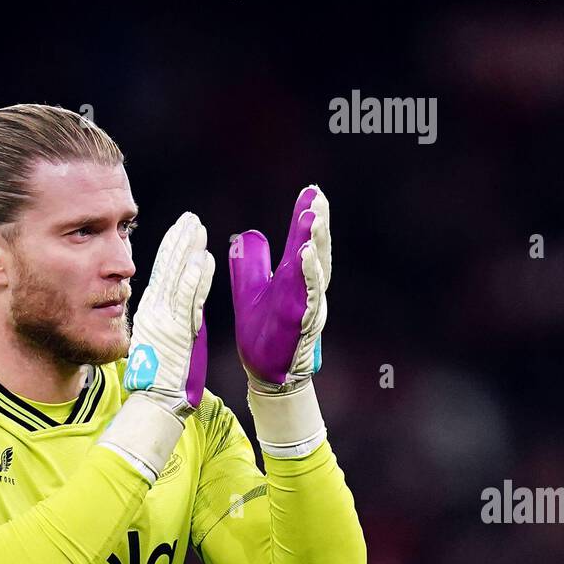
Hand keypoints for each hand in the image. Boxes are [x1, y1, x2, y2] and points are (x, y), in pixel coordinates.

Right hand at [123, 211, 214, 418]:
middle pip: (167, 268)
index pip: (161, 273)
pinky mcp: (178, 331)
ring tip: (198, 229)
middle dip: (179, 241)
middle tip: (191, 218)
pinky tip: (201, 260)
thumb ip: (168, 322)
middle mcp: (155, 311)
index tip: (181, 229)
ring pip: (177, 278)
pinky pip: (187, 300)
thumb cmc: (161, 377)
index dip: (172, 249)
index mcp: (151, 312)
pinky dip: (194, 279)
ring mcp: (165, 320)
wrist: (156, 400)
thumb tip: (175, 310)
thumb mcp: (161, 342)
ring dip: (188, 251)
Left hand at [229, 185, 330, 390]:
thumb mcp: (251, 291)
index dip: (306, 217)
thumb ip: (250, 265)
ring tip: (313, 218)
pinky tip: (305, 255)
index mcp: (293, 279)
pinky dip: (309, 276)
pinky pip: (309, 298)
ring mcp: (307, 307)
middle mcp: (305, 290)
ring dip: (315, 244)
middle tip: (317, 195)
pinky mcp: (302, 325)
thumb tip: (245, 236)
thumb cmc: (263, 333)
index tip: (310, 190)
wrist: (264, 373)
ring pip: (316, 271)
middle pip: (316, 251)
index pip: (301, 242)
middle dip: (317, 223)